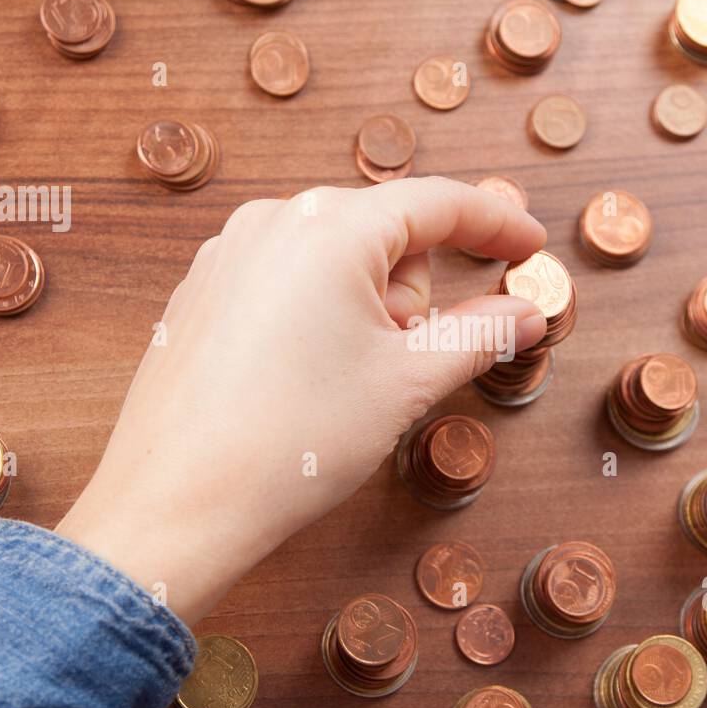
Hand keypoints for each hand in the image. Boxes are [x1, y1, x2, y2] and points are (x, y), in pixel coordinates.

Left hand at [54, 177, 546, 623]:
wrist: (178, 505)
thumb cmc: (292, 443)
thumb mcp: (406, 383)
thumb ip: (479, 335)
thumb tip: (526, 313)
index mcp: (331, 227)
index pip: (438, 202)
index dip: (495, 224)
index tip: (528, 246)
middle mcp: (273, 220)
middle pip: (385, 230)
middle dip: (415, 288)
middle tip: (407, 359)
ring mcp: (229, 252)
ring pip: (335, 256)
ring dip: (368, 305)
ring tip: (350, 379)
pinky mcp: (202, 289)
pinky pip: (287, 278)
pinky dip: (319, 312)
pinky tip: (308, 376)